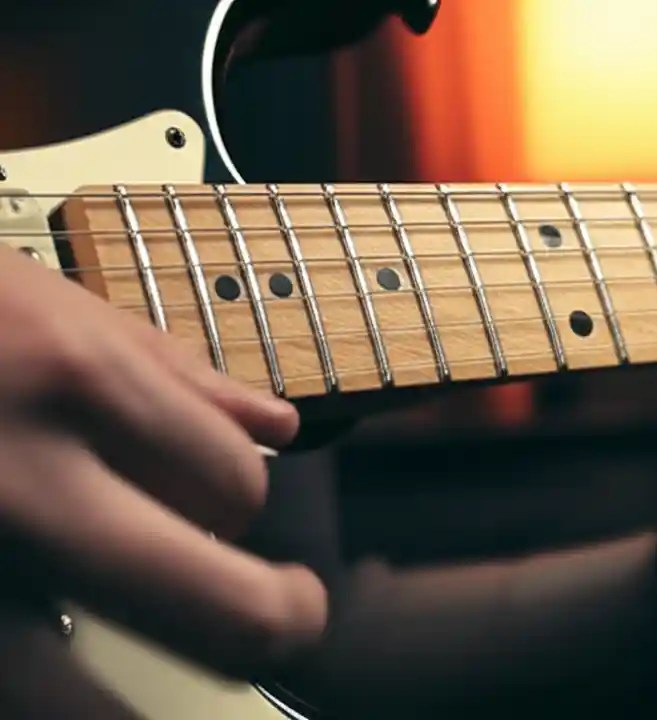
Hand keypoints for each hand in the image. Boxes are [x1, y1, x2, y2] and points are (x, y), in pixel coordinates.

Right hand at [0, 247, 324, 690]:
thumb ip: (168, 368)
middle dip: (275, 621)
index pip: (235, 490)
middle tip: (289, 615)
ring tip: (162, 669)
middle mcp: (14, 487)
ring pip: (80, 704)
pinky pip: (5, 685)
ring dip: (132, 703)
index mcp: (67, 380)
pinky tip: (54, 664)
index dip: (244, 502)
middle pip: (220, 612)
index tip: (224, 500)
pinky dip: (39, 690)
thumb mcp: (39, 301)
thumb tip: (274, 428)